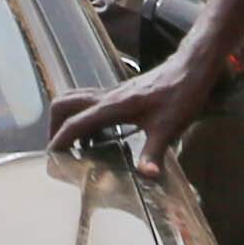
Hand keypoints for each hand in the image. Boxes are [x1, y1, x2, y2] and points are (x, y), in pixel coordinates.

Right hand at [43, 44, 227, 177]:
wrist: (191, 68)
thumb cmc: (181, 94)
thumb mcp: (170, 127)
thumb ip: (154, 152)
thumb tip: (146, 176)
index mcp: (114, 105)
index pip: (77, 122)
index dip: (62, 139)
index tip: (52, 156)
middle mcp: (107, 96)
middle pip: (64, 103)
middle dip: (55, 124)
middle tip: (59, 147)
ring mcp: (112, 93)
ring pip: (74, 99)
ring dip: (66, 118)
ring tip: (74, 143)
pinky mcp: (119, 94)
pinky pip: (89, 102)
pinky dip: (82, 116)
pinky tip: (98, 135)